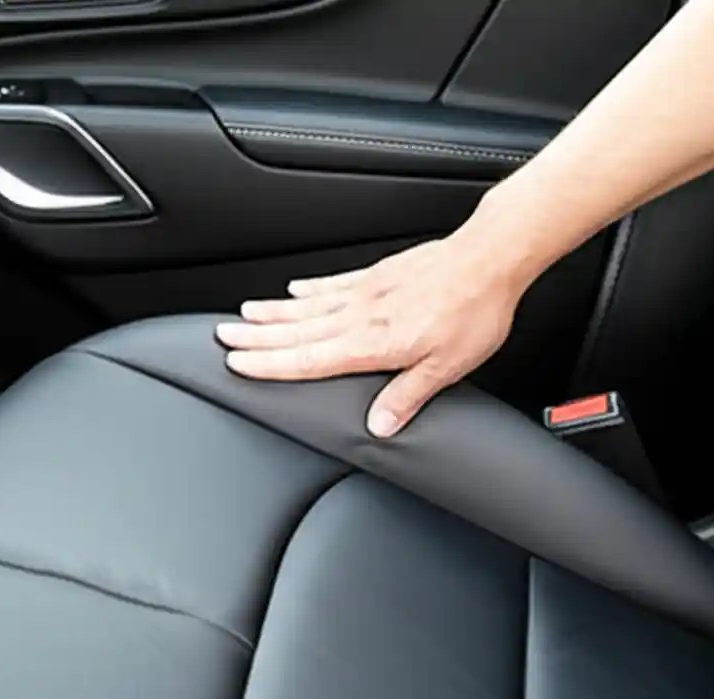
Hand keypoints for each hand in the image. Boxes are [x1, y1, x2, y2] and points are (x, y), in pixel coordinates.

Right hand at [216, 210, 544, 437]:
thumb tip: (378, 427)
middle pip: (297, 330)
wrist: (491, 258)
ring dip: (273, 312)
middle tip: (222, 338)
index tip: (238, 364)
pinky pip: (334, 283)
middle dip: (256, 337)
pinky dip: (310, 288)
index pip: (309, 358)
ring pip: (308, 304)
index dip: (270, 364)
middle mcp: (363, 314)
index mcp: (374, 342)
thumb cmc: (475, 311)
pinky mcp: (381, 273)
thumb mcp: (448, 366)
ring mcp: (369, 290)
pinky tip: (295, 289)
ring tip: (243, 315)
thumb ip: (409, 395)